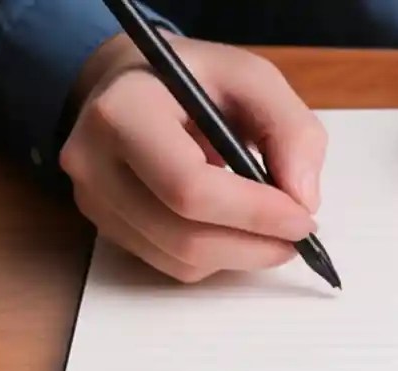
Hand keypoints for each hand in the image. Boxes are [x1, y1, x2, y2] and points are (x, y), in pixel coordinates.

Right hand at [60, 34, 324, 281]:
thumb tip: (303, 199)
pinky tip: (236, 228)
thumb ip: (291, 130)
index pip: (188, 185)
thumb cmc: (194, 79)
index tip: (304, 218)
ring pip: (180, 260)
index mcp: (123, 110)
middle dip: (255, 243)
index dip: (253, 212)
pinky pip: (171, 266)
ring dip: (241, 254)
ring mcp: (93, 201)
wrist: (132, 83)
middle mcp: (93, 161)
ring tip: (275, 229)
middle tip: (301, 234)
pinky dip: (217, 257)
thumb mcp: (252, 78)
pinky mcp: (106, 228)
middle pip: (183, 234)